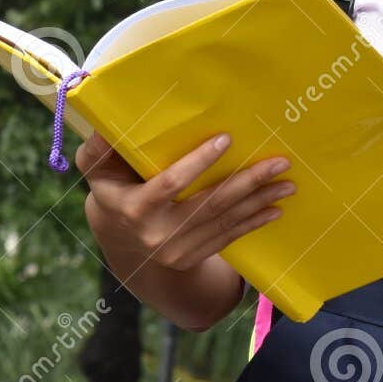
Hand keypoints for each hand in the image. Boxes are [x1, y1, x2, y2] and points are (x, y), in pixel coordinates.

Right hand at [77, 132, 295, 272]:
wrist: (120, 236)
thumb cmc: (112, 186)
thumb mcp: (95, 167)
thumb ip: (100, 147)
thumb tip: (109, 124)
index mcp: (133, 207)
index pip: (170, 183)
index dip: (198, 162)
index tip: (226, 139)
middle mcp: (156, 233)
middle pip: (209, 205)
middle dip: (247, 183)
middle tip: (279, 163)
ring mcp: (176, 250)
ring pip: (223, 222)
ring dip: (259, 202)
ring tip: (287, 183)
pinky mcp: (191, 257)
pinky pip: (227, 238)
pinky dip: (252, 223)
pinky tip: (274, 209)